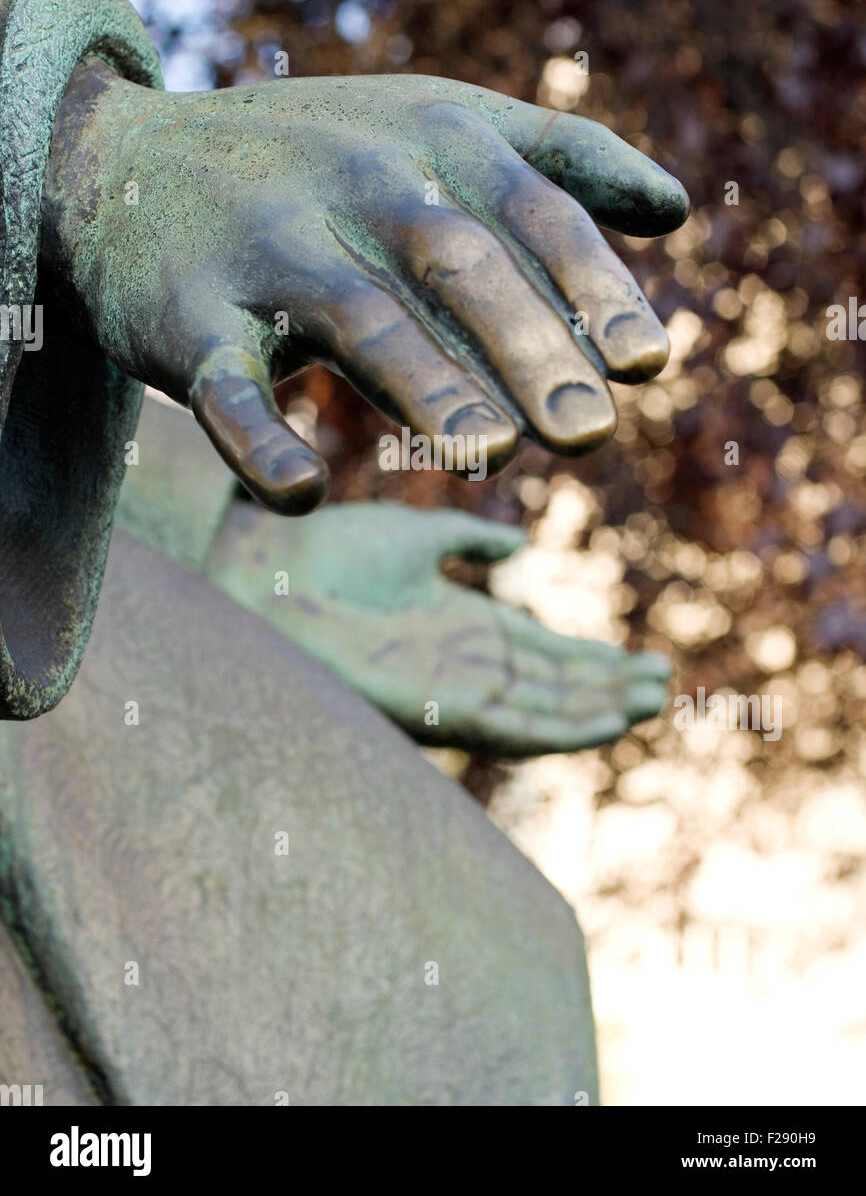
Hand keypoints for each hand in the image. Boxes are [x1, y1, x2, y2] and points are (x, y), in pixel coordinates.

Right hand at [44, 63, 687, 512]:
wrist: (124, 158)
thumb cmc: (314, 161)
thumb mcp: (438, 128)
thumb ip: (560, 159)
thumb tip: (679, 209)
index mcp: (432, 139)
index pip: (533, 211)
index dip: (594, 287)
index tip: (649, 366)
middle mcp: (353, 178)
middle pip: (454, 260)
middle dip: (526, 346)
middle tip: (586, 436)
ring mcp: (264, 243)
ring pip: (352, 317)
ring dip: (422, 386)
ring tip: (488, 456)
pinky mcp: (182, 311)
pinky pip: (222, 382)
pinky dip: (258, 439)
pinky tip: (305, 496)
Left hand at [204, 500, 671, 756]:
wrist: (265, 573)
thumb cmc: (324, 551)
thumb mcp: (415, 539)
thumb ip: (468, 543)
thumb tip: (518, 545)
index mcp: (454, 623)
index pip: (538, 648)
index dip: (588, 656)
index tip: (637, 658)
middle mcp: (458, 662)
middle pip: (549, 682)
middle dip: (605, 684)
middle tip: (663, 685)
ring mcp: (450, 686)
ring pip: (541, 706)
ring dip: (597, 707)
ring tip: (650, 701)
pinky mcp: (437, 708)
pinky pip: (513, 726)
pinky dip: (562, 726)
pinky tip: (604, 721)